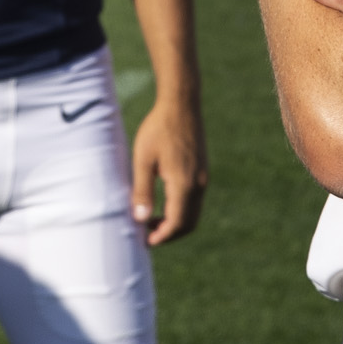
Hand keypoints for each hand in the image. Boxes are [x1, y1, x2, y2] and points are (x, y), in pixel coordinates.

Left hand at [130, 100, 206, 245]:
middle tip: (147, 232)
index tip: (144, 240)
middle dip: (169, 233)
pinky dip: (181, 209)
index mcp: (184, 184)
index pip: (176, 224)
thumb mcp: (143, 159)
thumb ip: (142, 191)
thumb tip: (139, 219)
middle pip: (188, 223)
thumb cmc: (158, 129)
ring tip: (152, 218)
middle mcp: (198, 184)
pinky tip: (163, 200)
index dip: (161, 236)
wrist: (181, 103)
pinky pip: (195, 200)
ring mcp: (203, 177)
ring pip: (193, 213)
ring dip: (175, 221)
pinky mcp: (202, 170)